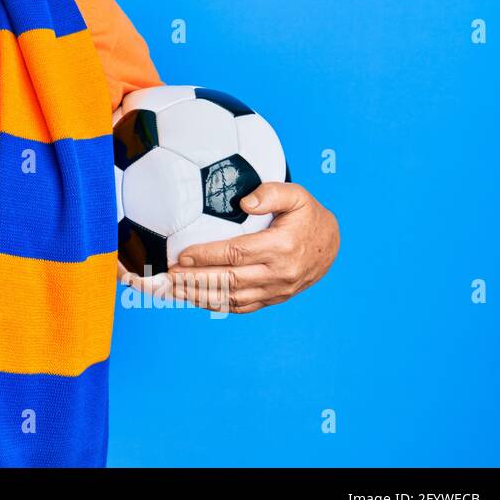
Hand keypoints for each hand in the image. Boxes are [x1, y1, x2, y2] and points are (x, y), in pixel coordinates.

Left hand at [119, 182, 339, 313]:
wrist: (331, 245)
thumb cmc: (308, 216)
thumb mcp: (297, 196)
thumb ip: (271, 193)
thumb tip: (245, 202)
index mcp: (282, 247)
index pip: (236, 254)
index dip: (207, 256)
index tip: (182, 255)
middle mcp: (279, 273)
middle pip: (229, 280)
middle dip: (195, 279)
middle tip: (167, 276)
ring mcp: (278, 290)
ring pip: (233, 298)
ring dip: (200, 295)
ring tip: (173, 290)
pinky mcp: (275, 299)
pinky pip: (242, 306)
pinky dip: (216, 304)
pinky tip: (194, 298)